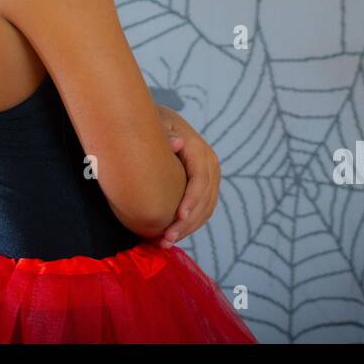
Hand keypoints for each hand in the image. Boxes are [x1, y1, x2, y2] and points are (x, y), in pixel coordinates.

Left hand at [150, 106, 219, 246]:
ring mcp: (209, 177)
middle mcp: (209, 164)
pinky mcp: (204, 186)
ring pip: (206, 209)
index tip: (178, 216)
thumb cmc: (154, 124)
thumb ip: (164, 134)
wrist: (161, 122)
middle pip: (205, 199)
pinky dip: (190, 225)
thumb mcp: (157, 124)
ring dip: (188, 228)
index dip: (191, 199)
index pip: (200, 179)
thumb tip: (177, 143)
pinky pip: (203, 210)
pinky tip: (173, 235)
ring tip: (166, 242)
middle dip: (187, 222)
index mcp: (199, 150)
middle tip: (166, 238)